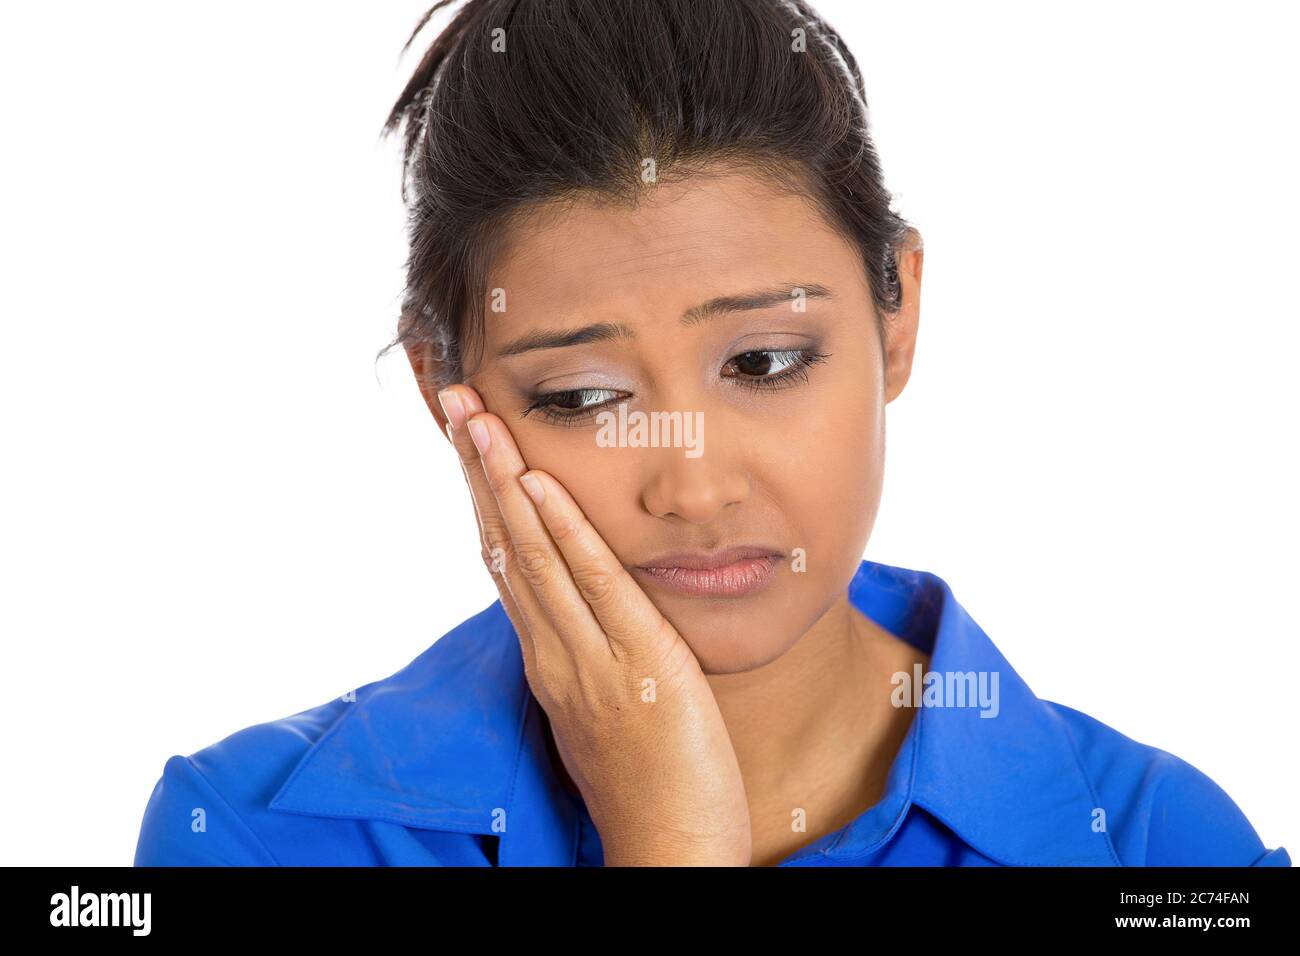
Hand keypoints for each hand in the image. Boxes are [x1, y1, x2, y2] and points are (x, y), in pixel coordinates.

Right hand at [437, 383, 751, 865]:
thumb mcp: (605, 706)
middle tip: (455, 400)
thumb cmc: (649, 782)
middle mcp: (553, 653)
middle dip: (477, 470)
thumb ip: (589, 653)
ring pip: (534, 557)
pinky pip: (595, 588)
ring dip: (505, 482)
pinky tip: (543, 485)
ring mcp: (588, 659)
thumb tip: (583, 608)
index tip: (468, 439)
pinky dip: (565, 532)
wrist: (670, 848)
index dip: (483, 496)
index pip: (505, 562)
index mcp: (548, 659)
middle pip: (504, 546)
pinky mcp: (637, 666)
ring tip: (480, 419)